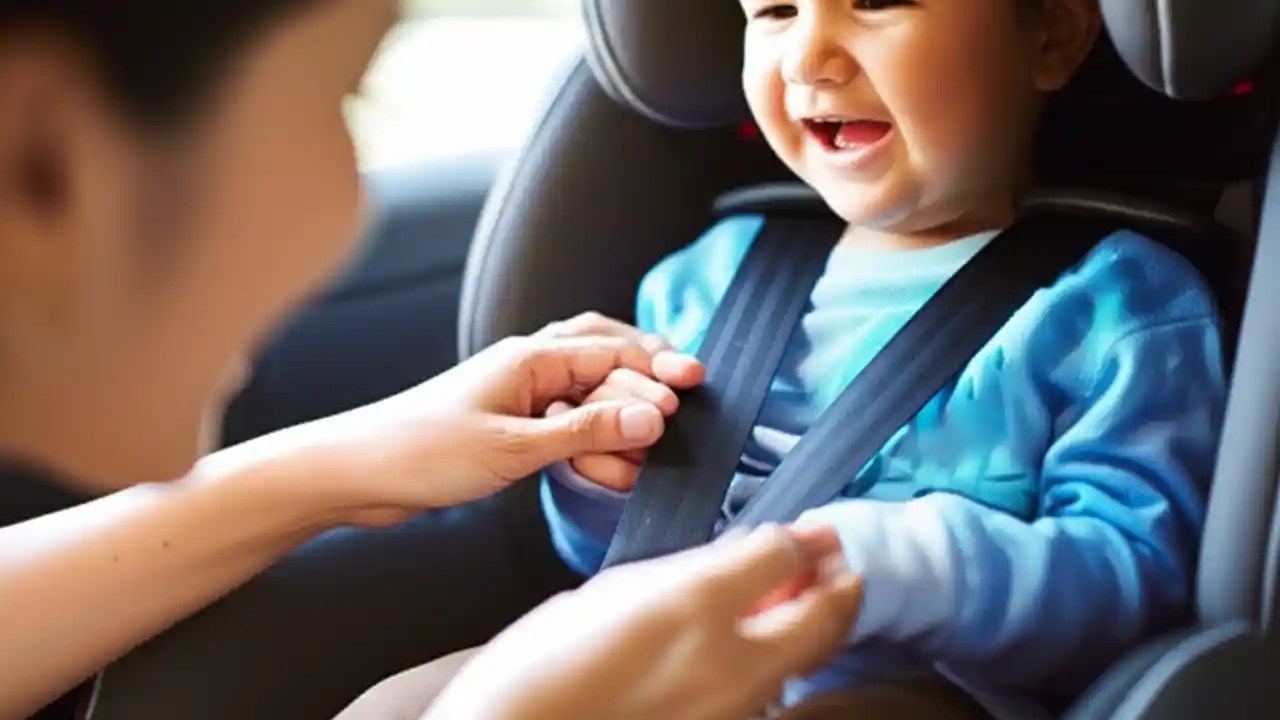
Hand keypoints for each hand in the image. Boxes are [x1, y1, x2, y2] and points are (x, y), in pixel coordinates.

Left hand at [204, 331, 693, 524]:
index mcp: (529, 358)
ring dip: (618, 419)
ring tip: (643, 448)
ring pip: (588, 395)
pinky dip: (591, 441)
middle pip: (605, 359)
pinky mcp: (509, 428)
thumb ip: (586, 430)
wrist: (357, 474)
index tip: (690, 390)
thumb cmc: (420, 450)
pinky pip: (565, 425)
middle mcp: (528, 369)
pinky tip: (606, 464)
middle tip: (681, 408)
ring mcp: (518, 398)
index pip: (611, 352)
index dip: (655, 370)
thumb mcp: (514, 445)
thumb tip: (650, 417)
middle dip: (645, 382)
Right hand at [427, 525, 862, 719]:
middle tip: (837, 559)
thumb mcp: (610, 593)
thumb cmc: (540, 668)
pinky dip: (780, 661)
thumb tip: (736, 558)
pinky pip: (770, 692)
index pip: (784, 554)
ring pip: (806, 659)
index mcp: (694, 606)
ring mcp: (734, 708)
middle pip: (827, 614)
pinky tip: (760, 644)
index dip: (802, 536)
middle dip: (842, 580)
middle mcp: (730, 662)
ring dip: (816, 621)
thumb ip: (685, 571)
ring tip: (804, 596)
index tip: (809, 529)